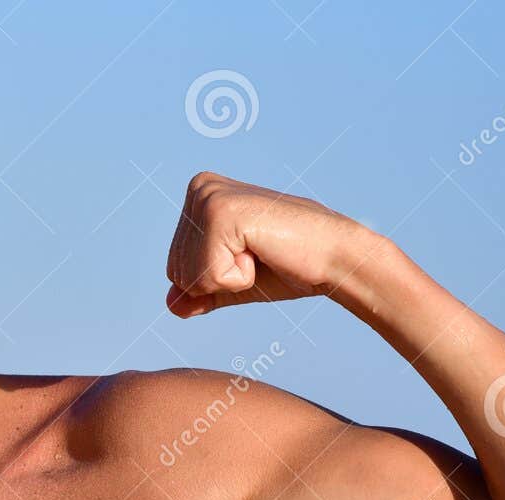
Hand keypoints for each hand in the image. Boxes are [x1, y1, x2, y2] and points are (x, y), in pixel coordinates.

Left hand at [165, 171, 371, 318]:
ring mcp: (209, 197)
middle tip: (259, 254)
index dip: (214, 279)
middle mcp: (200, 188)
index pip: (174, 269)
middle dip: (219, 280)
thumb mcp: (232, 282)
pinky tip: (263, 250)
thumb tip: (169, 305)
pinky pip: (208, 276)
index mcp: (198, 196)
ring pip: (189, 277)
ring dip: (230, 278)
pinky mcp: (221, 213)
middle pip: (176, 273)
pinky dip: (238, 277)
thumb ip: (199, 292)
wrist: (334, 259)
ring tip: (261, 250)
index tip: (252, 255)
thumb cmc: (287, 267)